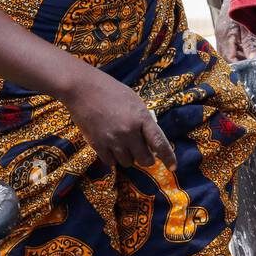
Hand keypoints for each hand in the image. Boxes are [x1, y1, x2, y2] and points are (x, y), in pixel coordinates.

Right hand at [62, 68, 176, 170]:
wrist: (82, 88)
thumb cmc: (110, 90)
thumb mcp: (134, 101)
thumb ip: (143, 119)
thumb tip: (149, 138)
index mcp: (141, 118)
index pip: (159, 142)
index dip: (168, 157)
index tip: (173, 167)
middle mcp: (129, 132)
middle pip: (144, 159)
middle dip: (146, 159)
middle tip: (142, 153)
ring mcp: (112, 140)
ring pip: (127, 162)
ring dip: (128, 157)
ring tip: (123, 145)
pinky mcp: (97, 144)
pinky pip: (111, 162)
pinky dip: (113, 158)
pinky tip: (111, 148)